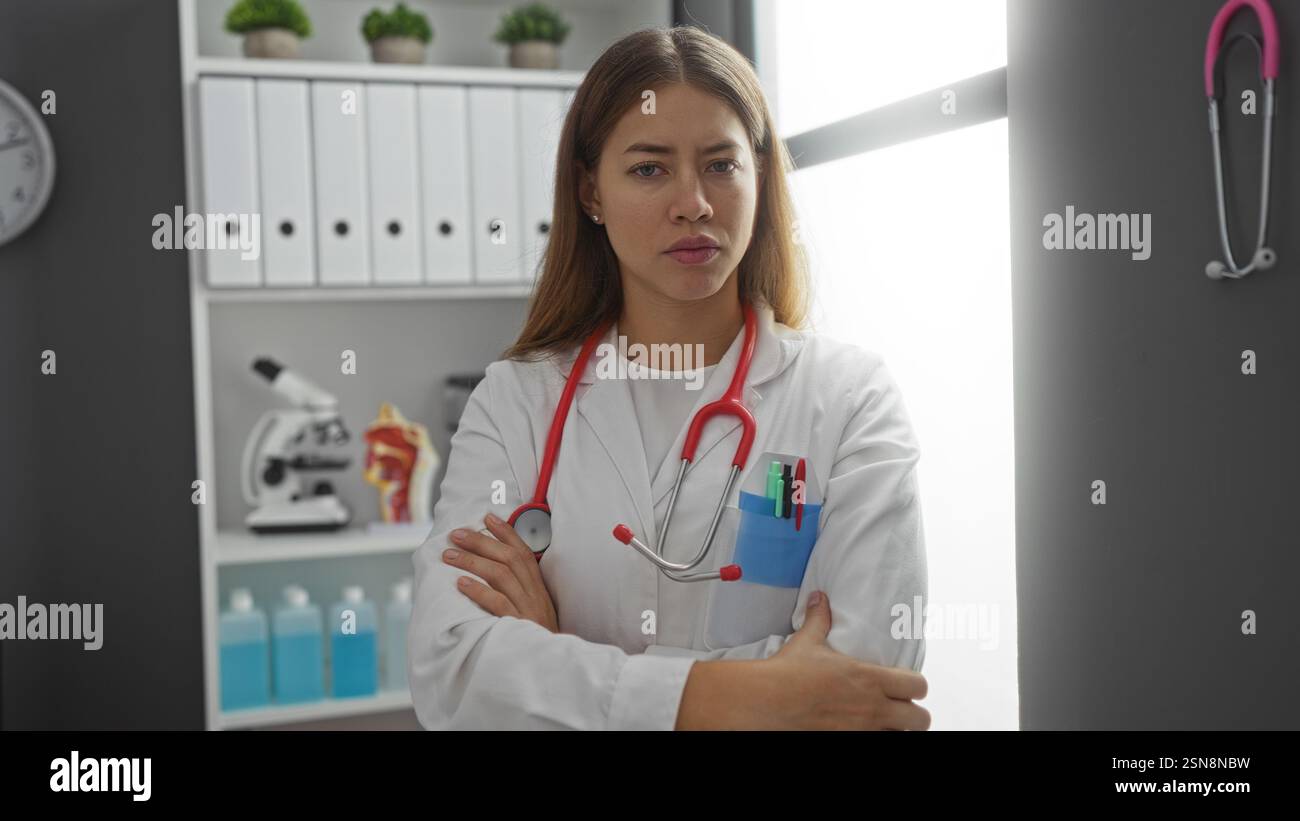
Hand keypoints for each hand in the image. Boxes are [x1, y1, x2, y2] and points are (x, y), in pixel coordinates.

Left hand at [442, 512, 559, 632]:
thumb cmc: (536, 640)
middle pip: (509, 559)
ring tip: (449, 555)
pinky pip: (498, 604)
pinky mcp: (519, 627)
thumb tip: (490, 570)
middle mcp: (535, 596)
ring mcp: (528, 611)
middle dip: (482, 542)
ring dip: (473, 561)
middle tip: (456, 534)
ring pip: (502, 576)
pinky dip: (479, 591)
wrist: (552, 669)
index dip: (506, 533)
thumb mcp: (534, 611)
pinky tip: (461, 583)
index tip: (487, 517)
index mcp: (538, 589)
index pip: (523, 553)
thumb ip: (518, 592)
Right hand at [676, 591, 929, 729]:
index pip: (918, 686)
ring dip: (894, 729)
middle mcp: (873, 708)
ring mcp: (863, 731)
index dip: (915, 687)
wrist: (768, 702)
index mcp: (870, 679)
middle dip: (912, 715)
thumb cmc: (789, 673)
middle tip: (898, 710)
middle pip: (920, 719)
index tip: (905, 686)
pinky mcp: (848, 743)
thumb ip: (820, 619)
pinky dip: (874, 737)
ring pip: (901, 736)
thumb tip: (819, 597)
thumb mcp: (808, 642)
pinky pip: (877, 745)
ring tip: (881, 723)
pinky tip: (861, 731)